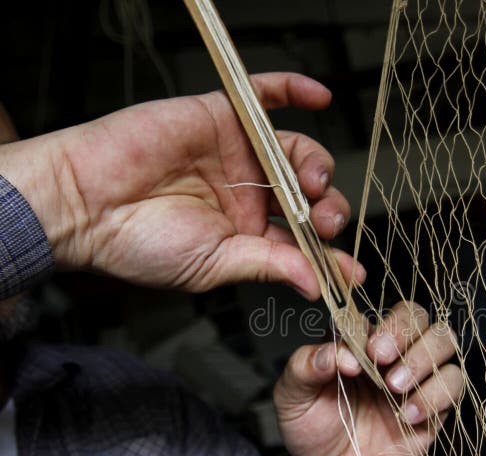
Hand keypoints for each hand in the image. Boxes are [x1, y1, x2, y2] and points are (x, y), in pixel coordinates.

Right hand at [0, 73, 359, 297]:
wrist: (84, 205)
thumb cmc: (137, 243)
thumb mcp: (214, 265)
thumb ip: (267, 265)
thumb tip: (316, 285)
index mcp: (248, 233)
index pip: (301, 242)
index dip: (330, 255)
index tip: (352, 273)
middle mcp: (248, 194)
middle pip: (307, 196)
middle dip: (326, 209)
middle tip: (324, 221)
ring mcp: (237, 154)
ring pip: (296, 153)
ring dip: (317, 166)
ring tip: (312, 184)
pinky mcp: (221, 117)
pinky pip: (265, 97)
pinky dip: (294, 90)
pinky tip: (320, 96)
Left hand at [273, 301, 463, 455]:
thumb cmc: (311, 428)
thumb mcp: (292, 396)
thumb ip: (306, 365)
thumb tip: (341, 354)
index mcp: (360, 340)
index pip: (383, 309)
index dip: (382, 322)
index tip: (367, 348)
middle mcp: (393, 353)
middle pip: (422, 318)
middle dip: (406, 332)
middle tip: (381, 360)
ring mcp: (417, 378)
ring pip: (445, 342)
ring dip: (423, 360)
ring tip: (394, 388)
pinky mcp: (436, 407)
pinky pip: (454, 384)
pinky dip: (435, 394)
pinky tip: (406, 415)